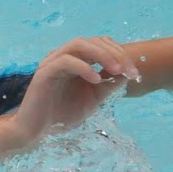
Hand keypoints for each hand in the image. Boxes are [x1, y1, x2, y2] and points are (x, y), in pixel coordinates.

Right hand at [11, 36, 140, 140]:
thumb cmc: (63, 114)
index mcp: (76, 61)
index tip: (135, 73)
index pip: (101, 44)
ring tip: (116, 70)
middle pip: (93, 41)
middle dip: (116, 54)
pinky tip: (96, 80)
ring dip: (102, 54)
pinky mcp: (44, 72)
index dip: (120, 54)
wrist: (37, 131)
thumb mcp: (94, 98)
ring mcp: (52, 63)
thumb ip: (108, 84)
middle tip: (129, 71)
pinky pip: (65, 61)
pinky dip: (84, 67)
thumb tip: (127, 73)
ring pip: (78, 44)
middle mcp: (63, 57)